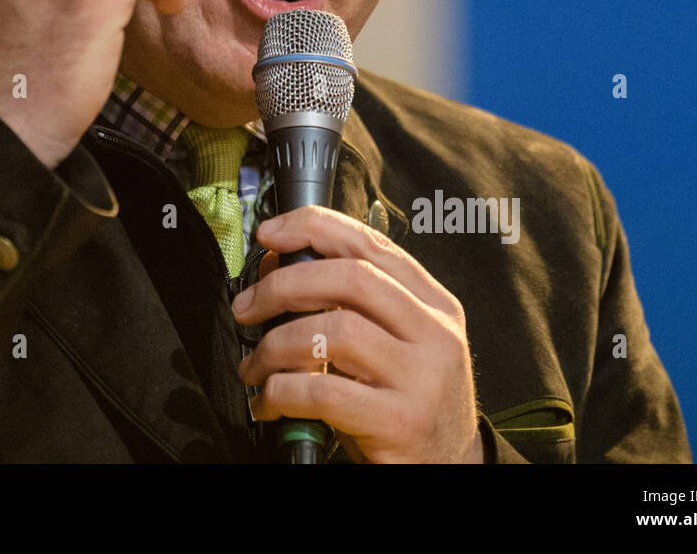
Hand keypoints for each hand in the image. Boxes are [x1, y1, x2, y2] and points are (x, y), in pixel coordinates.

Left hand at [232, 206, 484, 463]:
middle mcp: (435, 333)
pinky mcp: (402, 421)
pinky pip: (324, 391)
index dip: (314, 228)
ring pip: (334, 332)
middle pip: (350, 279)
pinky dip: (282, 391)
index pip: (371, 245)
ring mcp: (423, 377)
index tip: (269, 233)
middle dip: (284, 286)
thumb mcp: (387, 343)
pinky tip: (268, 402)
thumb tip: (276, 264)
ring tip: (254, 366)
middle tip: (247, 308)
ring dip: (276, 345)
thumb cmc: (404, 399)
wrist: (450, 468)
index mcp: (434, 303)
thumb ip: (343, 302)